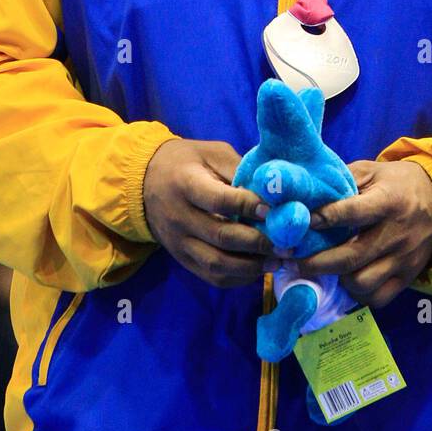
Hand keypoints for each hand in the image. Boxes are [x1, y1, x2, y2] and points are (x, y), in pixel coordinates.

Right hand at [142, 137, 276, 287]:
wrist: (144, 181)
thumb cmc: (187, 162)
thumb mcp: (212, 153)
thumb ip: (239, 170)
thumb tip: (273, 191)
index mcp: (186, 184)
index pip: (219, 201)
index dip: (249, 207)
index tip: (274, 211)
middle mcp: (179, 217)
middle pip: (221, 237)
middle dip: (258, 243)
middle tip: (287, 244)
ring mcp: (178, 243)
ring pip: (216, 264)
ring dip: (251, 267)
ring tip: (277, 261)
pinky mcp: (181, 259)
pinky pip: (211, 276)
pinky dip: (237, 278)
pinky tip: (258, 269)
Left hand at [295, 158, 431, 308]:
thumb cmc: (396, 182)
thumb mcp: (371, 170)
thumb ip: (342, 181)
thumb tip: (307, 195)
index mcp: (387, 201)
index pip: (350, 213)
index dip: (322, 219)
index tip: (299, 224)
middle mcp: (396, 233)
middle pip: (350, 257)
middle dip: (316, 262)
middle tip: (296, 260)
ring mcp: (403, 258)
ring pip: (362, 283)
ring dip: (338, 279)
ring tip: (328, 269)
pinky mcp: (408, 276)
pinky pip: (378, 298)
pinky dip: (359, 294)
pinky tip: (349, 280)